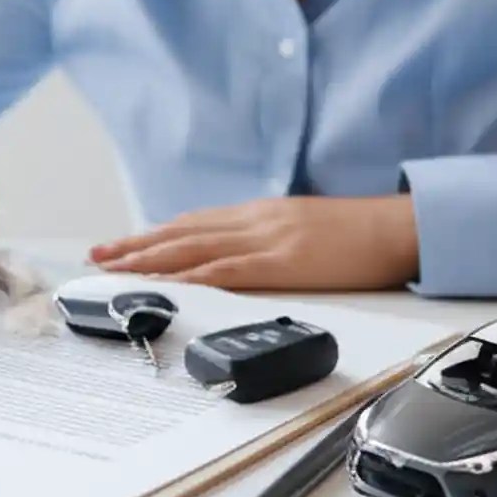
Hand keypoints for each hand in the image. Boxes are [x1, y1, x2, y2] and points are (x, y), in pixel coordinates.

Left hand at [89, 196, 418, 291]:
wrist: (399, 228)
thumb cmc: (358, 234)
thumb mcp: (304, 228)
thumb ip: (268, 239)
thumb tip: (237, 256)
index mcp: (260, 214)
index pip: (193, 223)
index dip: (153, 234)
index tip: (121, 244)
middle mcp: (255, 220)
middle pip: (182, 232)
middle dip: (136, 246)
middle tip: (97, 256)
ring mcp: (267, 239)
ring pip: (194, 248)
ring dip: (149, 259)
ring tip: (114, 270)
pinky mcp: (283, 262)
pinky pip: (228, 269)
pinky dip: (191, 276)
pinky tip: (167, 282)